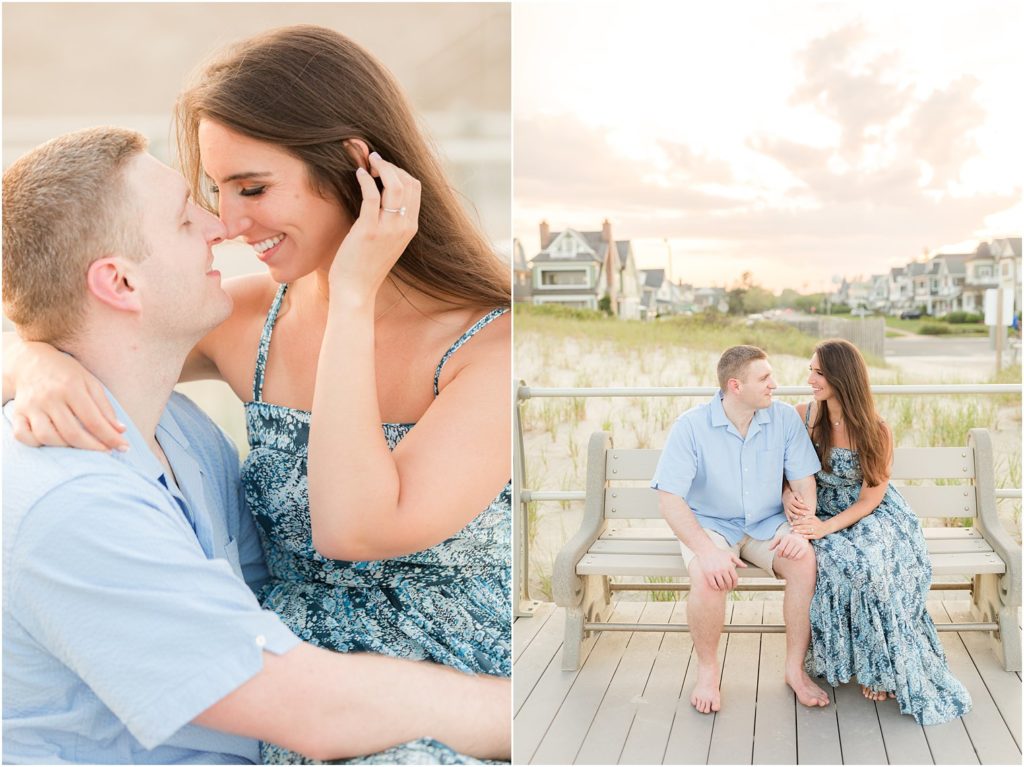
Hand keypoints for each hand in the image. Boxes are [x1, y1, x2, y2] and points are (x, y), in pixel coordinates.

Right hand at [9, 342, 125, 450]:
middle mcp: (49, 397)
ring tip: (81, 446)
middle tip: (106, 451)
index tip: (123, 447)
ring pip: (47, 437)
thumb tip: (120, 430)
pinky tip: (53, 443)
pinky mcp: (17, 413)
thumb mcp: (90, 383)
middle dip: (92, 447)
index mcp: (71, 387)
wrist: (31, 362)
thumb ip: (105, 407)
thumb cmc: (66, 374)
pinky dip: (37, 444)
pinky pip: (23, 435)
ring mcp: (31, 406)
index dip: (110, 437)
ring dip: (67, 447)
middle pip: (72, 432)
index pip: (93, 420)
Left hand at [328, 152, 420, 302]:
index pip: (415, 188)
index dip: (400, 171)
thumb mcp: (387, 241)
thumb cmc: (365, 265)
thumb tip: (379, 195)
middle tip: (373, 161)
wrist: (356, 290)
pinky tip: (358, 174)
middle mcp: (404, 226)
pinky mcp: (369, 229)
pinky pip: (371, 195)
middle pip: (408, 182)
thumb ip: (389, 220)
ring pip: (394, 184)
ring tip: (367, 162)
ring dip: (381, 167)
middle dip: (391, 165)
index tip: (383, 168)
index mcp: (411, 227)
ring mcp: (388, 228)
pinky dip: (365, 179)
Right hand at [696, 547, 746, 590]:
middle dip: (729, 587)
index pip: (735, 578)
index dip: (735, 584)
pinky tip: (717, 587)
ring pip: (721, 584)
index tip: (734, 586)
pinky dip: (716, 588)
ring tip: (723, 588)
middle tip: (728, 588)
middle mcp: (723, 569)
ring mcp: (715, 572)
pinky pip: (713, 584)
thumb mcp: (730, 555)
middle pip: (729, 582)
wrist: (706, 550)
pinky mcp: (708, 574)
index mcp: (729, 565)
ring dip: (723, 588)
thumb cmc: (719, 552)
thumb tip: (745, 566)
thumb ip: (738, 561)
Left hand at [769, 531, 811, 558]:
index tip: (779, 555)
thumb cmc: (788, 539)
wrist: (800, 536)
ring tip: (788, 556)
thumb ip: (774, 543)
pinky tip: (793, 557)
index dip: (778, 553)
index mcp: (787, 537)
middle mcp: (794, 540)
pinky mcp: (804, 549)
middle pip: (786, 552)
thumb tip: (769, 549)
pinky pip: (797, 557)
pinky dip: (794, 559)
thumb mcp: (780, 538)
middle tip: (784, 556)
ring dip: (788, 557)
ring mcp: (800, 544)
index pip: (780, 548)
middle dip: (784, 556)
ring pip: (791, 555)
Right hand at [782, 487, 812, 522]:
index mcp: (791, 500)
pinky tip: (792, 523)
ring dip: (794, 516)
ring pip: (790, 513)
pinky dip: (789, 520)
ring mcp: (786, 509)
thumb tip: (802, 501)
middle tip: (805, 514)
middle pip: (794, 509)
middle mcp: (788, 505)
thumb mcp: (795, 493)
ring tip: (798, 519)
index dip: (804, 506)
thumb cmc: (792, 494)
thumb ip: (799, 497)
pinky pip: (787, 516)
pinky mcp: (785, 511)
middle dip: (800, 512)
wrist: (784, 495)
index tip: (809, 508)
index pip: (798, 504)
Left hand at [790, 516, 828, 540]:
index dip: (796, 522)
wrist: (826, 528)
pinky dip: (807, 536)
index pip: (803, 521)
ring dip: (800, 532)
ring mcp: (815, 531)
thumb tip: (801, 518)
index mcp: (812, 521)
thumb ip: (807, 516)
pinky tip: (803, 537)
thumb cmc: (817, 522)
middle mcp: (814, 526)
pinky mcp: (817, 536)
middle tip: (790, 528)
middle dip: (796, 527)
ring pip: (807, 531)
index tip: (791, 523)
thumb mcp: (814, 517)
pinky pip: (812, 536)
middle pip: (804, 526)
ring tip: (794, 532)